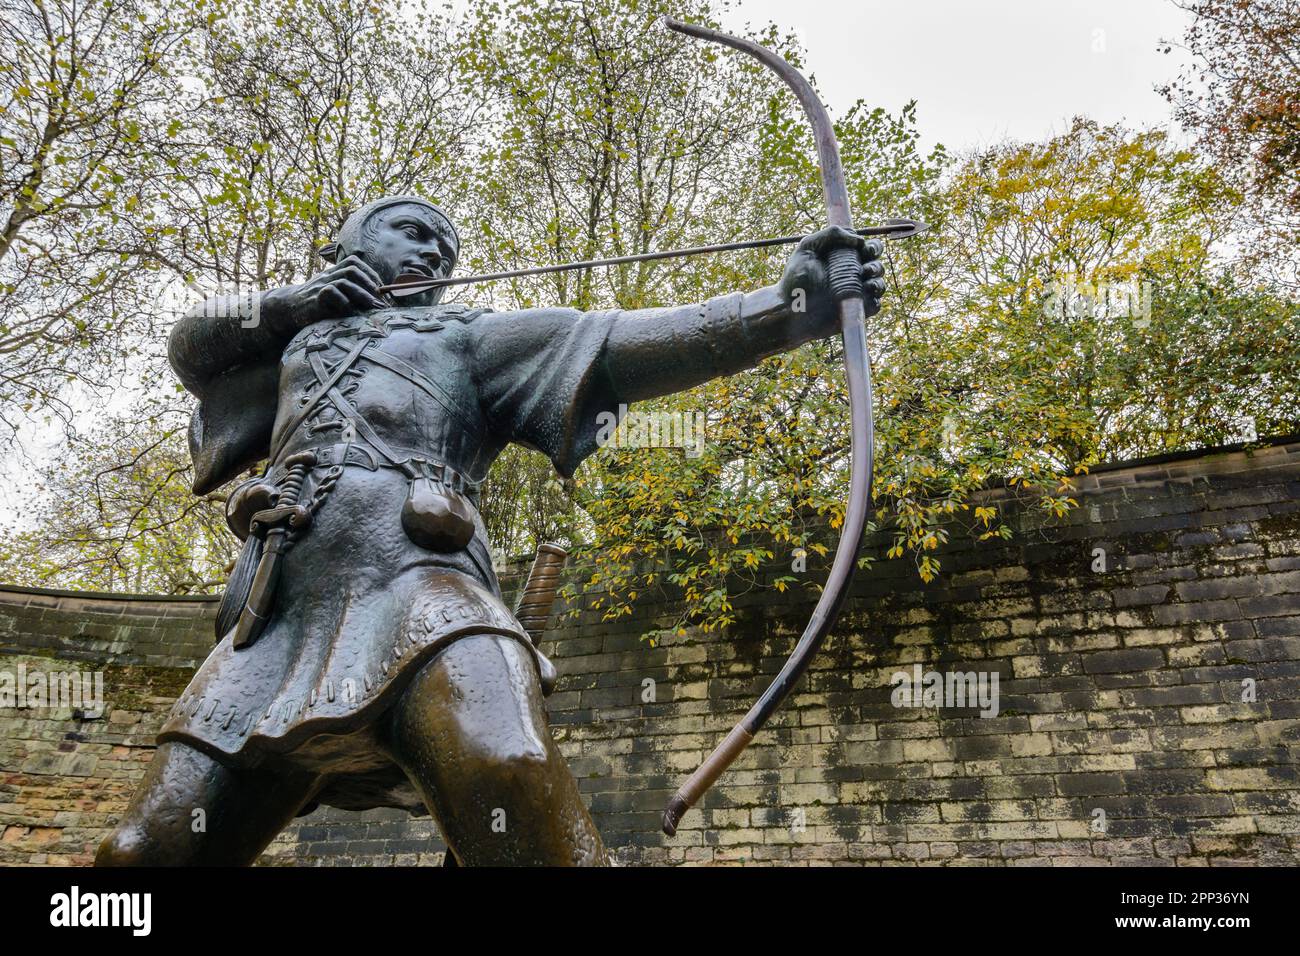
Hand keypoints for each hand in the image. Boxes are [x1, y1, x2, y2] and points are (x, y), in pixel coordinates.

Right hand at [264, 254, 387, 328]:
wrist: (288, 308)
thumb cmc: (317, 302)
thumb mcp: (333, 292)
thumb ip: (350, 291)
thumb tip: (377, 299)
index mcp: (333, 272)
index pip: (354, 263)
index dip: (370, 273)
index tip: (382, 288)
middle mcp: (328, 276)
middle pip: (352, 269)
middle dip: (369, 284)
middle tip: (380, 300)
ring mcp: (320, 285)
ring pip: (344, 281)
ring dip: (362, 294)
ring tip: (373, 306)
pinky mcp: (314, 298)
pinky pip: (331, 293)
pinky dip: (344, 302)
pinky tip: (352, 311)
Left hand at [779, 225, 885, 328]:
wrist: (789, 310)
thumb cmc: (795, 279)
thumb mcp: (807, 248)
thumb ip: (830, 235)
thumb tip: (858, 239)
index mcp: (843, 258)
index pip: (868, 248)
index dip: (873, 247)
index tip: (865, 249)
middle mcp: (852, 275)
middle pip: (877, 265)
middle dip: (876, 264)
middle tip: (866, 268)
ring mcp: (855, 294)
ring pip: (879, 284)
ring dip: (877, 281)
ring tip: (866, 281)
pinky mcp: (856, 311)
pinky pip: (875, 304)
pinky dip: (876, 298)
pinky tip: (866, 293)